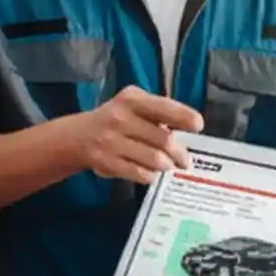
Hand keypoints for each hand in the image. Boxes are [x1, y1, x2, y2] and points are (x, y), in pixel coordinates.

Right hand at [72, 85, 203, 183]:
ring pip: (154, 159)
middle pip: (163, 139)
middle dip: (180, 152)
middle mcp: (120, 118)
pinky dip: (151, 175)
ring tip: (169, 165)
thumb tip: (188, 128)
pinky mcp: (107, 163)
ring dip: (167, 165)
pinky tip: (152, 173)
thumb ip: (158, 111)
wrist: (78, 136)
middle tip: (185, 159)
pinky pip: (140, 173)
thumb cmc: (116, 118)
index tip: (197, 126)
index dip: (184, 117)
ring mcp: (112, 142)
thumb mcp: (133, 104)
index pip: (163, 107)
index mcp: (131, 100)